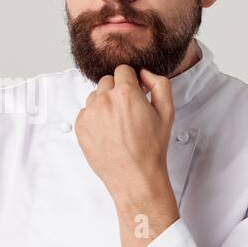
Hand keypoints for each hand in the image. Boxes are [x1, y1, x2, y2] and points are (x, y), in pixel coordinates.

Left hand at [75, 64, 175, 204]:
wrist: (134, 176)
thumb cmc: (151, 148)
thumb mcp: (167, 112)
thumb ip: (159, 83)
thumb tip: (144, 73)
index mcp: (125, 92)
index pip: (123, 70)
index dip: (131, 81)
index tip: (135, 93)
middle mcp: (104, 100)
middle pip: (107, 81)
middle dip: (117, 91)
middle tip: (127, 110)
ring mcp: (89, 113)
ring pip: (95, 96)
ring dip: (104, 103)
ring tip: (118, 124)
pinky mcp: (80, 126)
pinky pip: (85, 112)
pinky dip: (95, 118)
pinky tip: (108, 132)